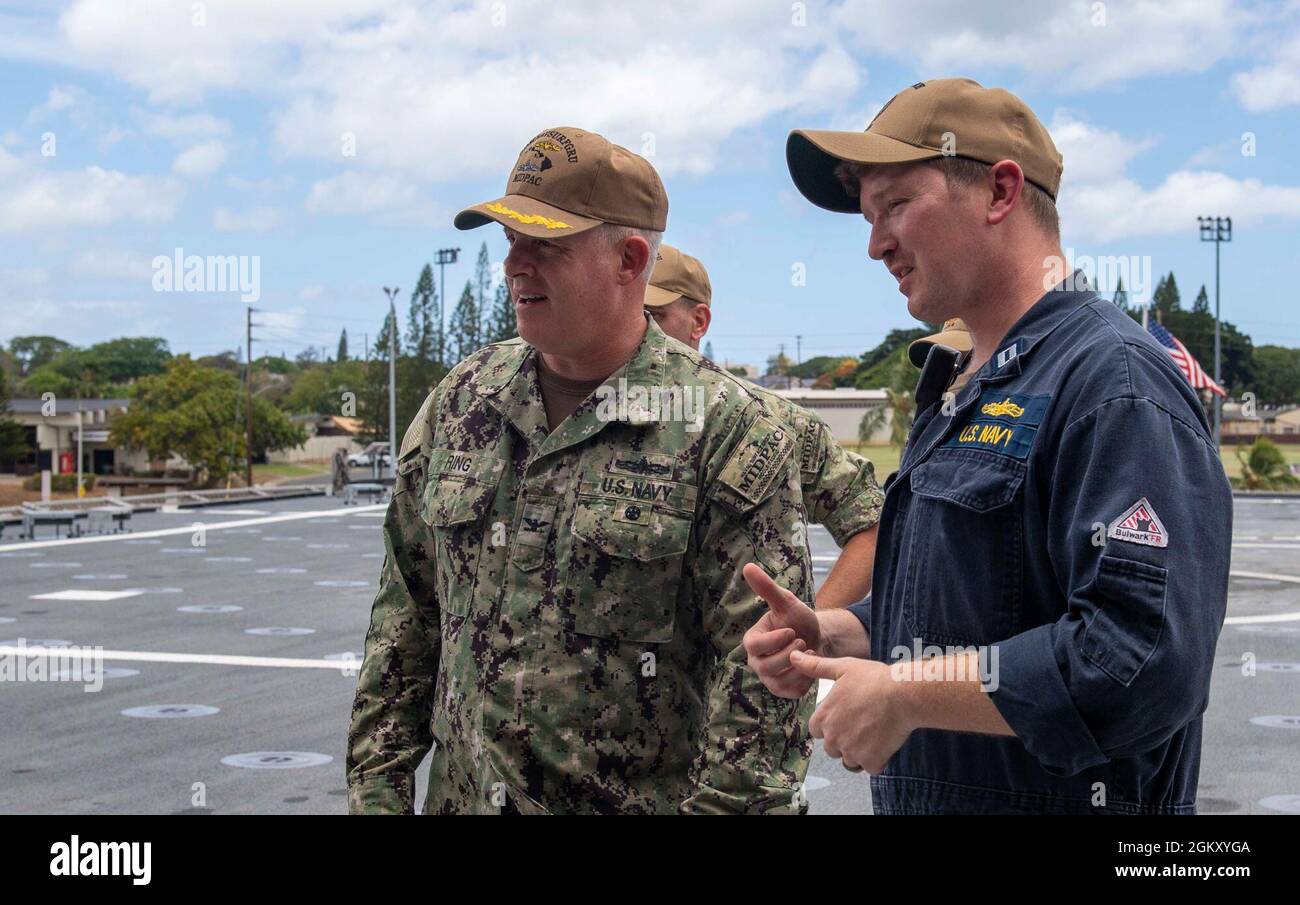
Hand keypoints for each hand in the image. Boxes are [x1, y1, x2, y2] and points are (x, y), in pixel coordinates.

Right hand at [742, 562, 820, 698]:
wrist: (818, 638)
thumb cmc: (798, 619)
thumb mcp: (785, 602)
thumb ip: (767, 588)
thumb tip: (747, 567)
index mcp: (753, 641)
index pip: (753, 646)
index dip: (774, 640)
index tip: (791, 631)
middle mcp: (757, 662)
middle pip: (766, 666)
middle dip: (788, 654)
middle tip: (802, 642)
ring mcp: (770, 679)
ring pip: (779, 681)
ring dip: (799, 667)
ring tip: (808, 652)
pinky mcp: (784, 691)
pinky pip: (792, 691)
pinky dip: (806, 679)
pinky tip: (811, 664)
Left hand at [790, 650, 914, 773]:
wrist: (903, 695)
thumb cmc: (874, 679)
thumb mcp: (842, 668)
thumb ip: (815, 667)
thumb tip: (793, 656)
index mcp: (823, 718)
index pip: (816, 730)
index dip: (830, 724)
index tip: (846, 716)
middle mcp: (833, 738)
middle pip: (832, 748)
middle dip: (844, 740)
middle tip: (863, 722)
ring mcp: (851, 751)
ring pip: (850, 759)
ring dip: (860, 751)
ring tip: (875, 731)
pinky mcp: (870, 761)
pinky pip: (870, 766)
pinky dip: (878, 759)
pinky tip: (885, 740)